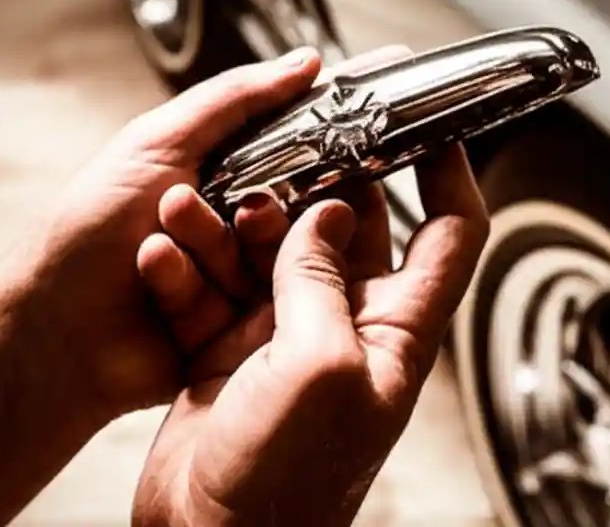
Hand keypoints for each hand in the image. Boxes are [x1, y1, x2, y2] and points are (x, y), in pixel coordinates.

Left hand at [5, 48, 322, 415]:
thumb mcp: (157, 142)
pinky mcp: (234, 337)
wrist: (49, 332)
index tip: (345, 149)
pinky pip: (257, 314)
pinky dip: (211, 294)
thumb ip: (234, 99)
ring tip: (169, 248)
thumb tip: (305, 62)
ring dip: (224, 253)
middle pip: (293, 214)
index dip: (318, 154)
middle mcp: (234, 230)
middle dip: (263, 213)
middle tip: (240, 211)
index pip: (293, 159)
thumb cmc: (87, 232)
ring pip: (275, 264)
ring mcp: (235, 285)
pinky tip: (171, 287)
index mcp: (219, 179)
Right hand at [131, 149, 488, 525]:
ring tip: (188, 207)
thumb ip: (322, 280)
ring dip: (227, 226)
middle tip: (271, 151)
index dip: (449, 176)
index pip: (448, 235)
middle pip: (345, 228)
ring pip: (265, 251)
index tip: (432, 126)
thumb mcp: (319, 365)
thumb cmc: (286, 483)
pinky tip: (161, 256)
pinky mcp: (231, 351)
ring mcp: (287, 336)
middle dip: (309, 186)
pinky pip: (211, 289)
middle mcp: (347, 325)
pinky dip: (186, 270)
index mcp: (395, 329)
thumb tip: (325, 216)